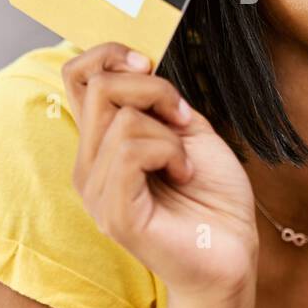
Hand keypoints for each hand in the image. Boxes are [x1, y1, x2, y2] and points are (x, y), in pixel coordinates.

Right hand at [62, 42, 258, 301]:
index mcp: (101, 143)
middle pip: (96, 86)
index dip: (107, 54)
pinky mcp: (114, 214)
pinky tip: (183, 175)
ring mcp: (96, 192)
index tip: (148, 65)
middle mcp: (88, 165)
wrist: (233, 253)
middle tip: (182, 118)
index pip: (74, 75)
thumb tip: (139, 65)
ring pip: (120, 119)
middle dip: (153, 88)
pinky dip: (169, 153)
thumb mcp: (188, 131)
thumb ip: (158, 101)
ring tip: (185, 163)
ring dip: (168, 132)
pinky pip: (130, 153)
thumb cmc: (213, 198)